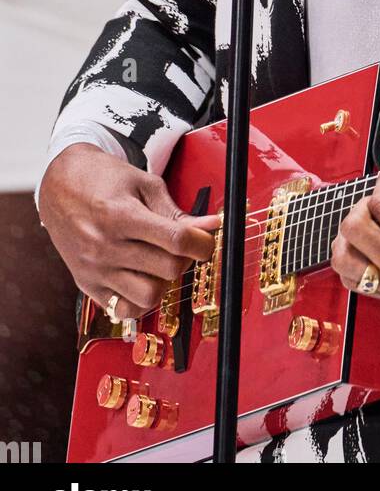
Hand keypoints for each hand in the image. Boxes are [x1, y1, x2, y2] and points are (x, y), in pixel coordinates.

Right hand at [39, 144, 219, 321]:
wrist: (59, 187)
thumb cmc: (103, 180)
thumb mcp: (143, 185)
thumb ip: (176, 212)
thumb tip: (210, 227)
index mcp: (121, 216)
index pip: (177, 240)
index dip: (202, 242)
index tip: (206, 238)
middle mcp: (105, 247)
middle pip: (168, 269)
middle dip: (185, 258)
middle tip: (181, 245)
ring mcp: (94, 270)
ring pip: (150, 296)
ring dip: (163, 281)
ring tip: (159, 261)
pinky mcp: (87, 286)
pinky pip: (126, 310)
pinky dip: (141, 299)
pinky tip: (142, 277)